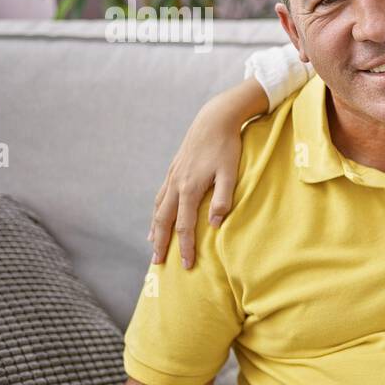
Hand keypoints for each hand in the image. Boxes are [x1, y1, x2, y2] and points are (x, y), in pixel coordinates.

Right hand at [148, 82, 263, 267]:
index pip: (184, 225)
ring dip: (155, 228)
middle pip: (164, 220)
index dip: (185, 247)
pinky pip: (160, 195)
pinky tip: (158, 216)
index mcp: (190, 188)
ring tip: (153, 245)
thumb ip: (224, 198)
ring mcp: (172, 176)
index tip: (186, 265)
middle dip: (161, 243)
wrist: (215, 119)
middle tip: (157, 264)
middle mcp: (176, 184)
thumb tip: (214, 224)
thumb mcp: (230, 172)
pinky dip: (157, 211)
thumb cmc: (227, 146)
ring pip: (159, 208)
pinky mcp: (174, 169)